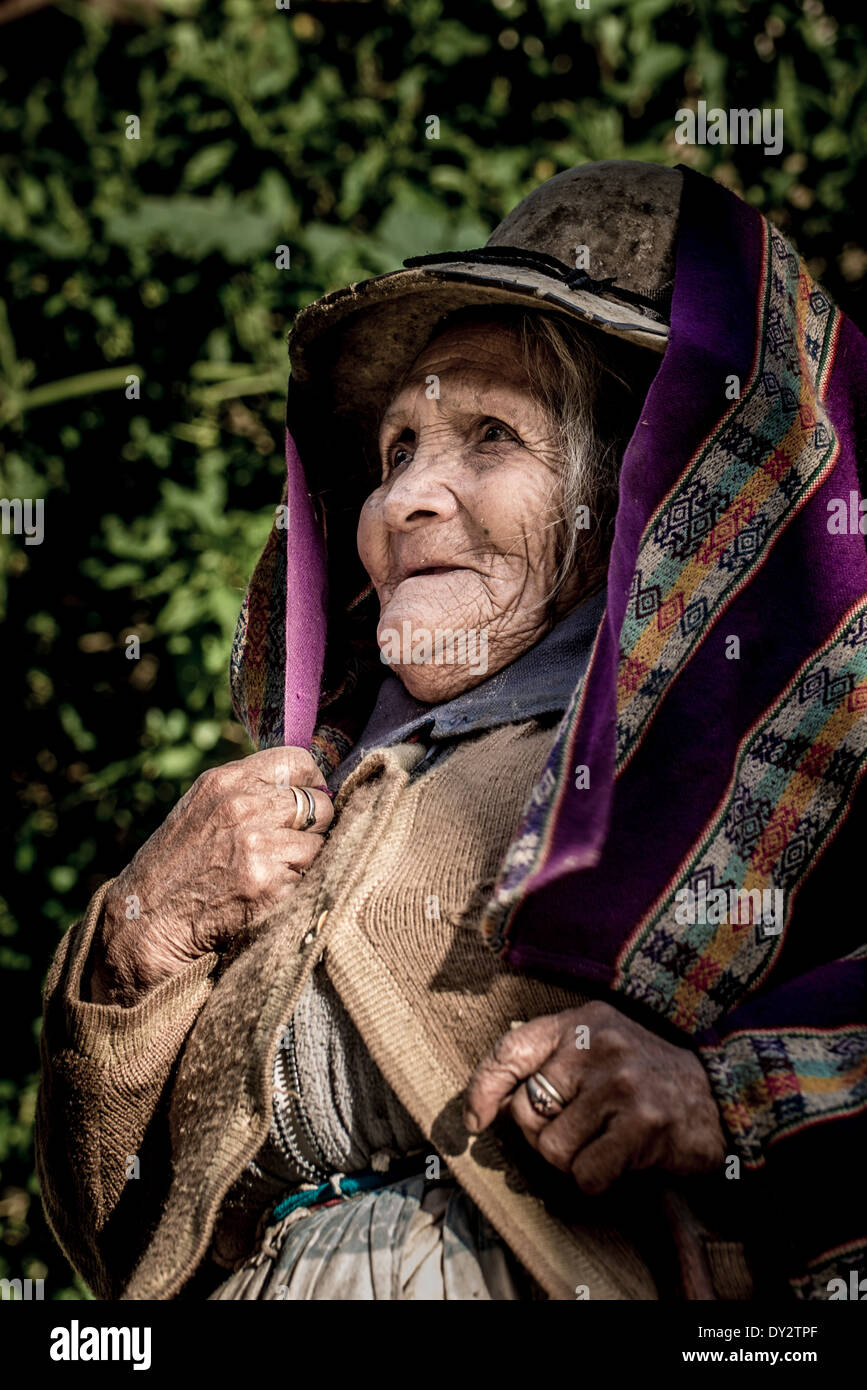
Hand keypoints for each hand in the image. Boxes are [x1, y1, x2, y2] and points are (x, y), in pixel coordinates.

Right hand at [89, 747, 332, 1006]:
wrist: (148, 921)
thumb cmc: (178, 865)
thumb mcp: (203, 807)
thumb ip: (248, 791)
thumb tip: (306, 786)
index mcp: (226, 781)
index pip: (298, 761)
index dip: (311, 782)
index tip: (308, 801)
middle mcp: (243, 806)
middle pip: (319, 803)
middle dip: (314, 826)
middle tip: (289, 845)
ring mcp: (256, 844)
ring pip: (320, 843)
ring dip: (306, 861)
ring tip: (273, 872)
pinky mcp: (268, 882)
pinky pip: (310, 877)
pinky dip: (297, 888)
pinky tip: (267, 894)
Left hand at [463, 1001, 725, 1193]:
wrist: (722, 1097)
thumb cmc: (648, 1077)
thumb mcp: (600, 1046)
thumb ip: (552, 1059)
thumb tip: (491, 1099)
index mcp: (581, 1023)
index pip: (511, 1050)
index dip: (483, 1088)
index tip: (476, 1119)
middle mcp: (597, 1046)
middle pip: (526, 1113)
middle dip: (542, 1137)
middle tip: (580, 1133)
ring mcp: (620, 1083)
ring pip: (553, 1149)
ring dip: (574, 1161)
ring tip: (605, 1143)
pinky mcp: (641, 1124)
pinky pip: (586, 1173)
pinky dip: (598, 1180)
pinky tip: (623, 1161)